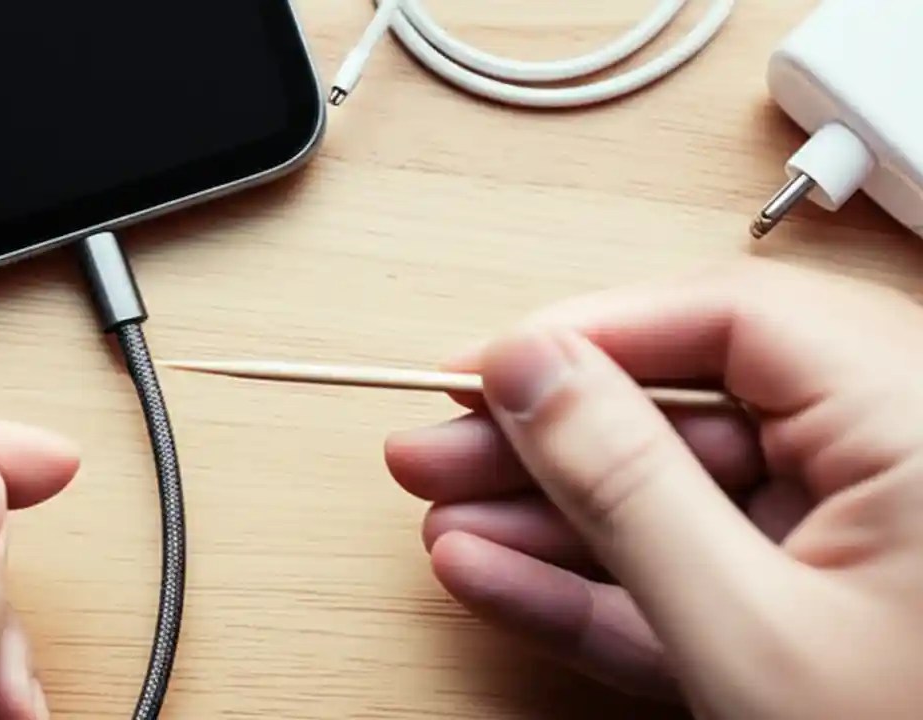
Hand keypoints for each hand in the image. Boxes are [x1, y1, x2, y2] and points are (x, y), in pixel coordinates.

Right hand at [386, 258, 922, 718]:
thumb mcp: (750, 633)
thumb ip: (629, 487)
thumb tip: (532, 369)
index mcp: (921, 428)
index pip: (733, 323)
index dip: (593, 335)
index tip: (489, 370)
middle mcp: (897, 467)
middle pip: (688, 413)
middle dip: (546, 441)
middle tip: (436, 449)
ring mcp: (852, 551)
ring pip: (680, 503)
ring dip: (552, 520)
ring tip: (446, 522)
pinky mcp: (813, 618)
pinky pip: (694, 579)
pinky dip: (595, 587)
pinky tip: (495, 574)